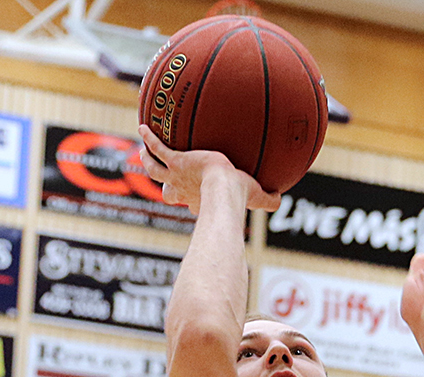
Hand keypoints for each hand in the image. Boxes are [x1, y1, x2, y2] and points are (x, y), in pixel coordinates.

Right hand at [136, 127, 279, 212]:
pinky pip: (158, 148)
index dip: (192, 202)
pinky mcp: (175, 161)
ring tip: (141, 152)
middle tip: (161, 178)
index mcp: (199, 199)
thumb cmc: (240, 196)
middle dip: (165, 187)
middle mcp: (184, 190)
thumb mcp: (256, 196)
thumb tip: (281, 199)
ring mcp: (176, 175)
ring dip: (147, 161)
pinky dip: (149, 138)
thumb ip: (269, 199)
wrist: (225, 188)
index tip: (194, 199)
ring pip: (154, 169)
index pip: (192, 202)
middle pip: (168, 191)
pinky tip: (144, 126)